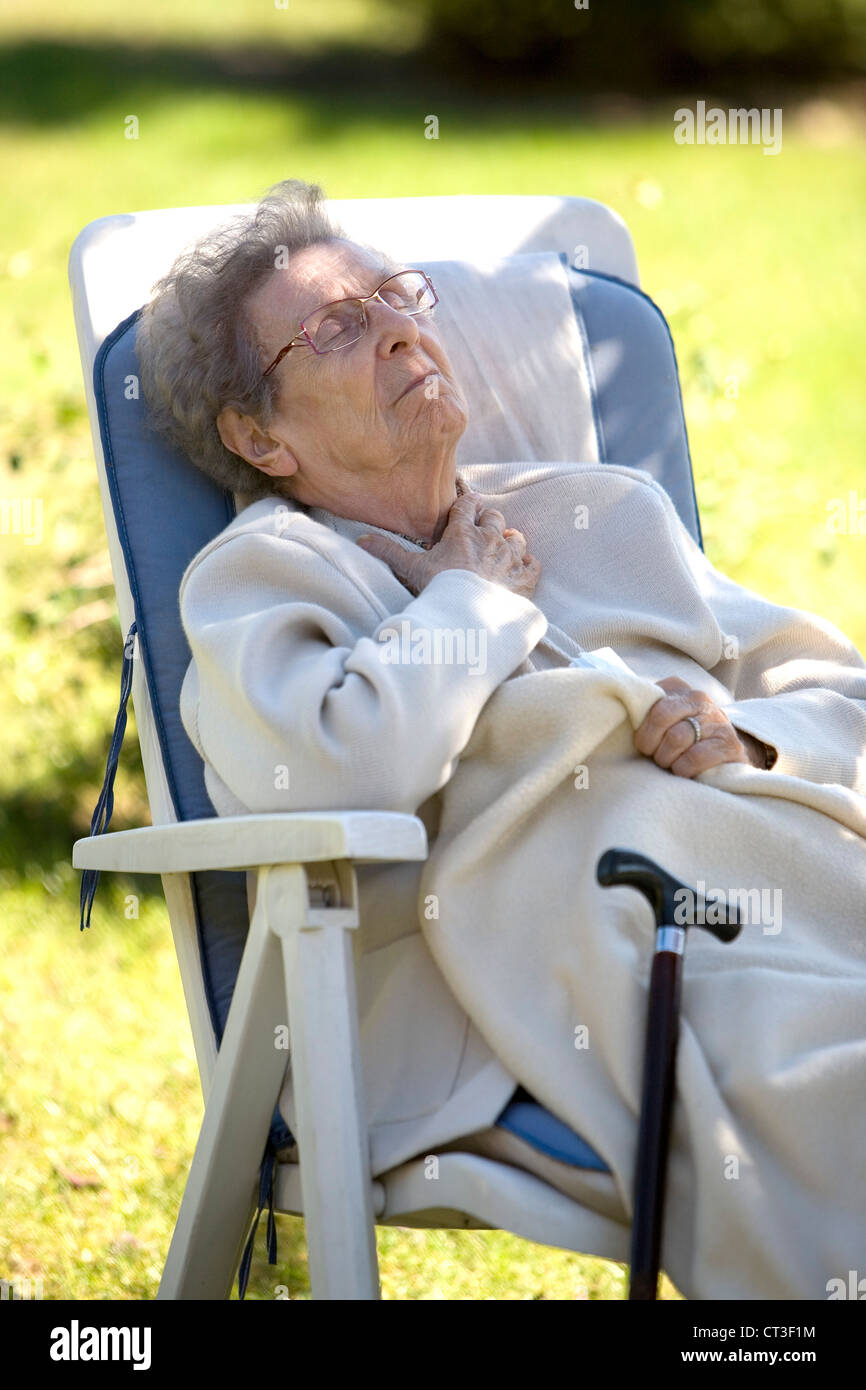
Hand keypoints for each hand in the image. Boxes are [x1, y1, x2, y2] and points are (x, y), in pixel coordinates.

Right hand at [356, 489, 540, 598]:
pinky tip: (518, 570)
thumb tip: (360, 540)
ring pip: (516, 537)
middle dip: (488, 523)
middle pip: (494, 518)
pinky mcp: (525, 578)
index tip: (466, 506)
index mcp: (463, 532)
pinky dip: (527, 564)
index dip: (467, 504)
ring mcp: (510, 558)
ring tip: (500, 551)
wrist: (468, 619)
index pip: (467, 505)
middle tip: (480, 534)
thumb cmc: (438, 591)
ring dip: (509, 541)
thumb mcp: (410, 569)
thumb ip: (387, 552)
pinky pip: (532, 562)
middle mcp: (490, 539)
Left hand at [634, 676, 766, 777]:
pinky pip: (694, 757)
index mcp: (677, 688)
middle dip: (651, 743)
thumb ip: (642, 712)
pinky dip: (683, 769)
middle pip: (661, 716)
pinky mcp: (730, 745)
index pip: (648, 700)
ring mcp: (717, 720)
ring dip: (667, 758)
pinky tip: (684, 771)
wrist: (723, 760)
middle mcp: (699, 698)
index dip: (641, 728)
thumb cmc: (679, 742)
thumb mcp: (661, 721)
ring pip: (676, 738)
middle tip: (654, 755)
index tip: (643, 743)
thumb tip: (616, 712)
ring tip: (670, 763)